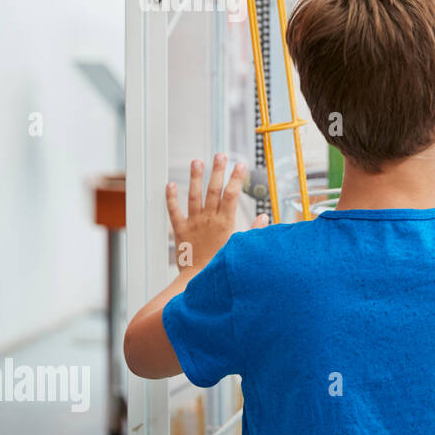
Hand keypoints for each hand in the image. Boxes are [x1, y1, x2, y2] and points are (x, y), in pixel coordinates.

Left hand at [167, 153, 266, 273]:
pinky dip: (171, 197)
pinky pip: (174, 211)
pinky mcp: (180, 230)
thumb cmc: (221, 265)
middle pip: (213, 190)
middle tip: (220, 155)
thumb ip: (254, 230)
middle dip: (217, 171)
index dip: (236, 178)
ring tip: (197, 161)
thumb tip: (264, 216)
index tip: (240, 165)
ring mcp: (194, 223)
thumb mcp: (241, 247)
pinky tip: (170, 184)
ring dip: (196, 178)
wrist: (198, 280)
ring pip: (194, 196)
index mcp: (226, 222)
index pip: (232, 195)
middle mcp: (209, 219)